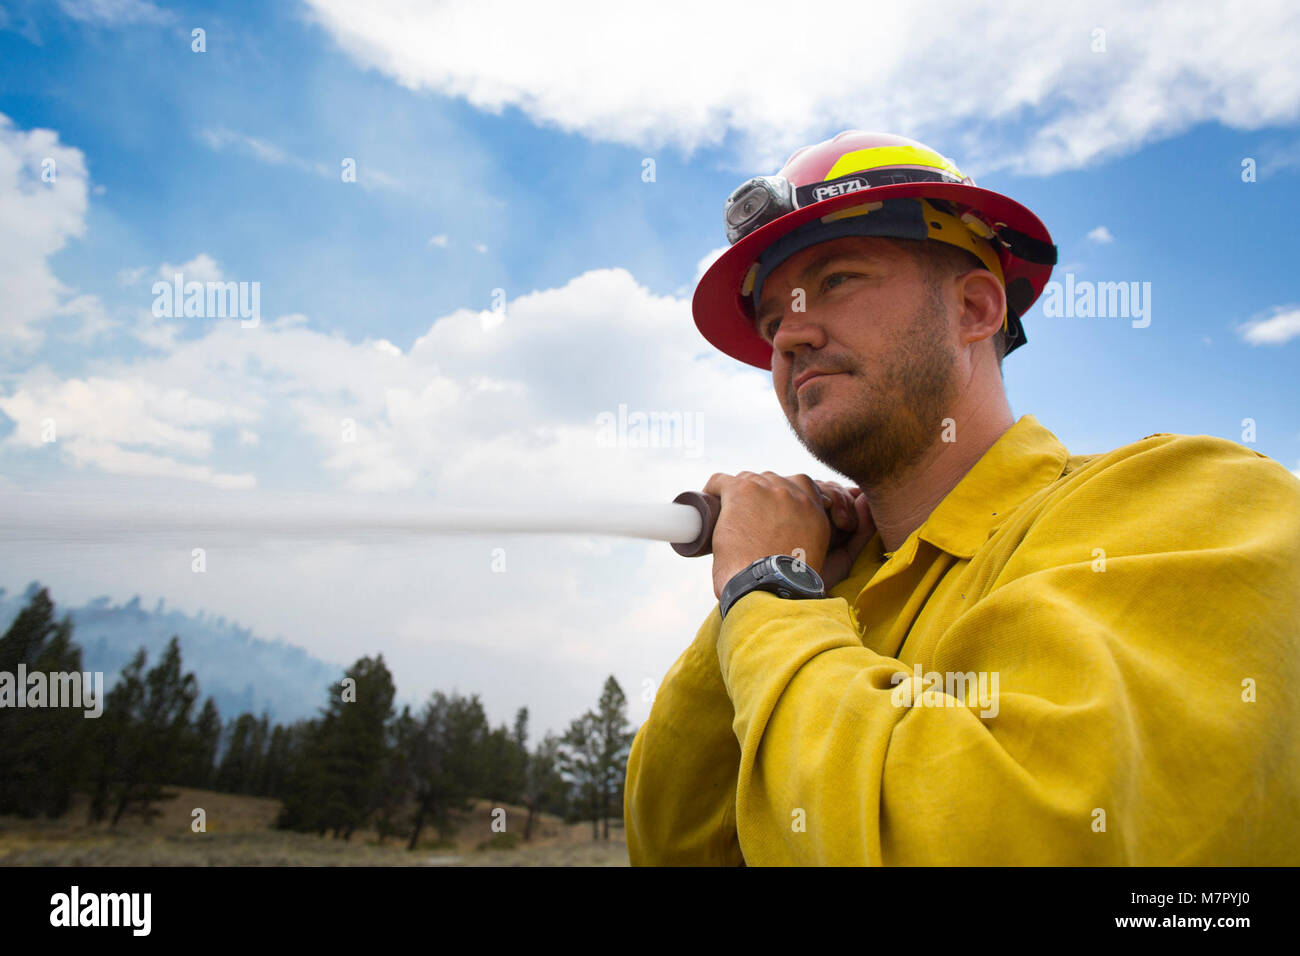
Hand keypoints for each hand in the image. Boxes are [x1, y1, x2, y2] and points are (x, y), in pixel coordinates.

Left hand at [701, 472, 874, 600]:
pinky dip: (713, 490)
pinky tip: (707, 502)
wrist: (767, 587)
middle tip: (745, 517)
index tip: (768, 512)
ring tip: (726, 514)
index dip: (781, 498)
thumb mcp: (811, 562)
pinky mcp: (742, 491)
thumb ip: (805, 547)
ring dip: (738, 494)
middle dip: (759, 496)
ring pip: (748, 480)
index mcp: (815, 514)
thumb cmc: (783, 586)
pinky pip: (721, 481)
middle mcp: (796, 497)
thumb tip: (785, 550)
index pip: (801, 487)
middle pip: (772, 481)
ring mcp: (769, 490)